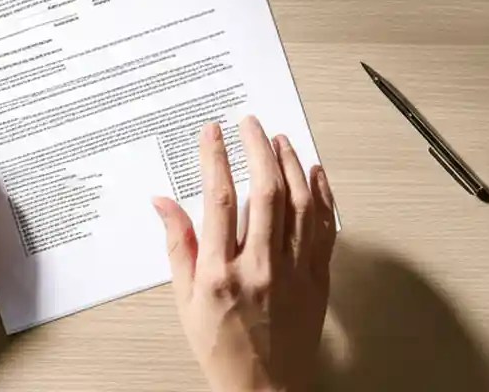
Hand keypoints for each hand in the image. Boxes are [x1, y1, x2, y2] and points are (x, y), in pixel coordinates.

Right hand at [153, 117, 336, 391]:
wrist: (264, 389)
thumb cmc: (221, 348)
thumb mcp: (185, 300)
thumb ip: (177, 245)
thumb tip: (163, 201)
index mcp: (220, 273)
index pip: (219, 199)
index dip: (216, 157)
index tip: (212, 133)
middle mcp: (260, 268)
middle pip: (265, 191)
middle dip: (257, 148)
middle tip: (249, 124)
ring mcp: (294, 272)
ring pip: (300, 203)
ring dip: (291, 163)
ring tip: (279, 139)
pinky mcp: (318, 278)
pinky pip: (325, 226)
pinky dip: (322, 194)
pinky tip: (313, 173)